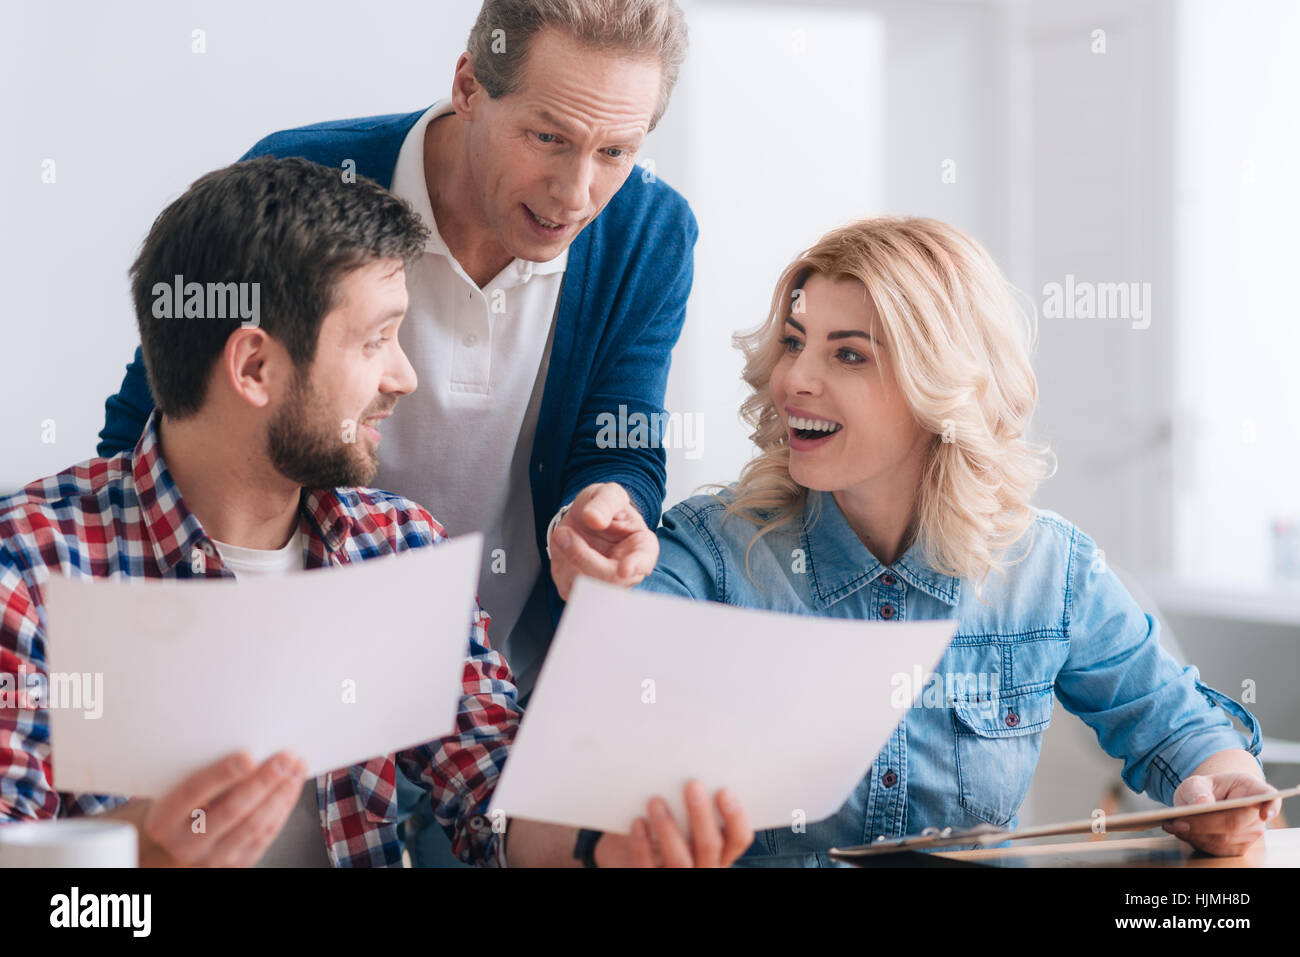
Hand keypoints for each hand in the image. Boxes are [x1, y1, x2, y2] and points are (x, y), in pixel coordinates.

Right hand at [137, 751, 308, 866]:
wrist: (175, 849)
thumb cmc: (182, 809)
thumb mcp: (176, 790)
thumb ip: (204, 775)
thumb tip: (248, 748)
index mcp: (165, 818)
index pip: (193, 792)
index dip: (222, 774)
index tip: (247, 756)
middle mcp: (186, 843)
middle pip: (231, 810)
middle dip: (262, 781)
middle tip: (284, 757)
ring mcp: (212, 857)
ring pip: (253, 825)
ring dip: (280, 794)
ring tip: (295, 768)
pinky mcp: (236, 863)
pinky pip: (265, 836)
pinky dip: (282, 808)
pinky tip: (291, 787)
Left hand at [549, 482, 658, 599]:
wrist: (584, 519)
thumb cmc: (602, 507)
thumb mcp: (607, 494)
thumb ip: (604, 503)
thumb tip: (594, 519)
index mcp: (642, 547)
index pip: (644, 560)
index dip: (636, 566)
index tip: (624, 569)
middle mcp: (628, 572)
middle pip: (609, 578)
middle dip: (581, 556)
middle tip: (563, 532)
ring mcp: (607, 585)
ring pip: (586, 586)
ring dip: (566, 559)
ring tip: (563, 534)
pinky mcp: (584, 591)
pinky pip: (568, 588)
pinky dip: (559, 565)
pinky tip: (562, 549)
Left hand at [593, 780, 752, 866]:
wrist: (631, 857)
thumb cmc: (669, 827)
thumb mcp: (687, 820)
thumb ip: (694, 802)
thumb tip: (691, 761)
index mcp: (721, 851)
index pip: (739, 838)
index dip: (735, 816)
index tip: (724, 790)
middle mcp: (705, 867)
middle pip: (709, 845)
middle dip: (701, 814)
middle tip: (692, 784)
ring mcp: (679, 876)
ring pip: (679, 859)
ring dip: (668, 828)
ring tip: (655, 800)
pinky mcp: (651, 878)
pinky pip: (647, 866)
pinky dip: (642, 845)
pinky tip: (637, 822)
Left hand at [1163, 772, 1279, 856]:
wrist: (1206, 801)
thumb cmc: (1206, 789)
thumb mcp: (1197, 781)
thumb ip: (1198, 789)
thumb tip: (1202, 803)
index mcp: (1251, 789)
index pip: (1269, 797)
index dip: (1270, 806)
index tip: (1265, 813)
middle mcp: (1256, 814)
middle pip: (1234, 823)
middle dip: (1203, 824)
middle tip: (1176, 821)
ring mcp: (1250, 834)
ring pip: (1223, 840)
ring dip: (1195, 835)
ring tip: (1172, 825)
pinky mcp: (1237, 848)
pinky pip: (1217, 849)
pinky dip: (1196, 842)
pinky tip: (1180, 832)